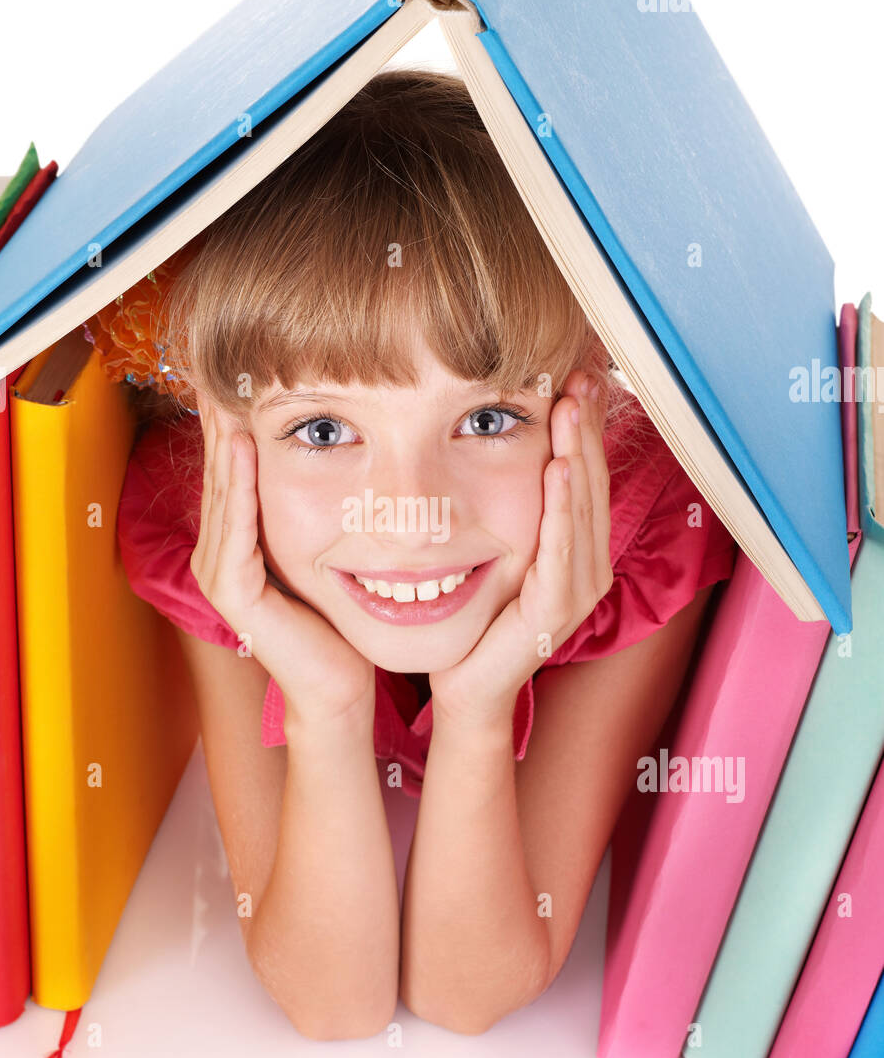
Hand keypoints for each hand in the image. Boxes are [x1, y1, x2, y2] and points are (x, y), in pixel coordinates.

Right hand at [190, 392, 376, 726]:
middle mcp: (221, 551)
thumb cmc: (340, 617)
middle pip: (220, 468)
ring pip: (223, 490)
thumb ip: (321, 504)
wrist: (341, 682)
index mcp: (238, 538)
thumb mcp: (327, 546)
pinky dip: (239, 486)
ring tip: (228, 388)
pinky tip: (244, 447)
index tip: (246, 365)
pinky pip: (235, 531)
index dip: (235, 416)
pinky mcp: (234, 593)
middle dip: (223, 414)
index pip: (234, 465)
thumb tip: (344, 443)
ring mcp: (222, 572)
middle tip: (225, 357)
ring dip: (225, 438)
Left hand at [428, 369, 613, 727]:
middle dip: (586, 428)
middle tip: (581, 376)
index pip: (586, 475)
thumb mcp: (500, 547)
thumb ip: (512, 505)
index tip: (578, 376)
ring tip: (570, 409)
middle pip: (591, 482)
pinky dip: (561, 508)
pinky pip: (562, 549)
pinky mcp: (557, 609)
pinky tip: (557, 470)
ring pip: (581, 508)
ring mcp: (579, 588)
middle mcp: (589, 565)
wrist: (468, 681)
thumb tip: (504, 441)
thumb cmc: (478, 615)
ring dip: (578, 455)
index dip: (585, 426)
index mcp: (579, 548)